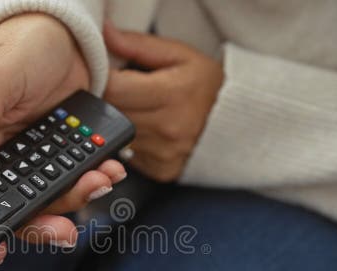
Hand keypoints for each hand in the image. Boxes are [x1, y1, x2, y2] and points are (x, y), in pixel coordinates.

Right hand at [0, 14, 126, 263]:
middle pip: (6, 208)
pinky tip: (105, 170)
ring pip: (44, 198)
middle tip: (63, 229)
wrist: (66, 31)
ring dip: (73, 197)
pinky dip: (90, 179)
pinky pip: (71, 179)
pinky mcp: (56, 153)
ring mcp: (26, 158)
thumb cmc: (18, 46)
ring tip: (98, 181)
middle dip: (38, 221)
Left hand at [103, 23, 223, 181]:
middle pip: (110, 114)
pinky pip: (128, 155)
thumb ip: (139, 45)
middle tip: (116, 91)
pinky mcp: (160, 169)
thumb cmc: (206, 86)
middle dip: (105, 101)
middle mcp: (168, 127)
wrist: (235, 123)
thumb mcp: (179, 55)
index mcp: (173, 93)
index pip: (114, 89)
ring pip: (116, 135)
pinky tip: (143, 130)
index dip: (101, 79)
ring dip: (116, 123)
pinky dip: (129, 142)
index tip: (104, 74)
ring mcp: (164, 152)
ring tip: (134, 109)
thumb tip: (106, 35)